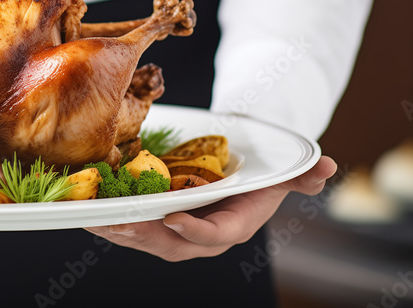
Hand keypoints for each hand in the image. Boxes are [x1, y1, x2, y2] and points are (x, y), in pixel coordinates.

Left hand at [85, 155, 336, 260]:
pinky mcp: (159, 223)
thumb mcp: (285, 168)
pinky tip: (86, 211)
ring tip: (93, 219)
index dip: (195, 230)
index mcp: (234, 224)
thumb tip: (326, 168)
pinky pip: (133, 227)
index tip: (174, 217)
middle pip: (172, 243)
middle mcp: (204, 234)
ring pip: (147, 238)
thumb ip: (302, 173)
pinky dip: (111, 221)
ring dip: (120, 230)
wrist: (242, 170)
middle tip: (121, 223)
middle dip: (145, 235)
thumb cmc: (262, 170)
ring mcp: (179, 231)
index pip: (216, 235)